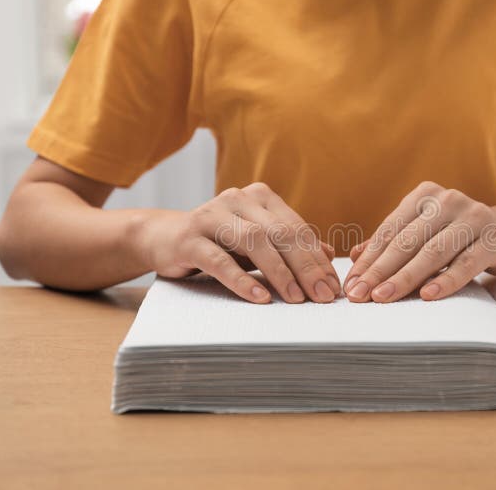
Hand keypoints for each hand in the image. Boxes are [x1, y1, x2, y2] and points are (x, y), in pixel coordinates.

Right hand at [137, 182, 340, 303]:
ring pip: (254, 242)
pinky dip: (242, 280)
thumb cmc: (219, 241)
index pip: (297, 228)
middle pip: (281, 233)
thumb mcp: (258, 241)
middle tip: (321, 296)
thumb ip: (289, 244)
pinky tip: (260, 297)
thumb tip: (328, 253)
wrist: (163, 237)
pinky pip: (220, 260)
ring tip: (295, 299)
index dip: (317, 259)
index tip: (332, 287)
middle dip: (305, 267)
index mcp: (260, 197)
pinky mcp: (189, 239)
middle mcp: (238, 199)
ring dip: (279, 272)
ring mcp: (212, 216)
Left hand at [343, 181, 495, 302]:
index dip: (369, 259)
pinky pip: (466, 263)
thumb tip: (354, 258)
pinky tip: (427, 296)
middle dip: (380, 271)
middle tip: (360, 295)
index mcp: (425, 195)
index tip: (351, 285)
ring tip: (383, 297)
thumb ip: (393, 242)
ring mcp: (473, 217)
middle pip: (407, 241)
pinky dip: (446, 280)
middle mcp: (448, 201)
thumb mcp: (424, 233)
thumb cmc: (458, 236)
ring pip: (433, 252)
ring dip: (406, 277)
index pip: (390, 230)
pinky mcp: (494, 240)